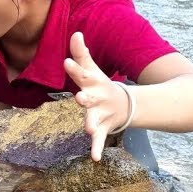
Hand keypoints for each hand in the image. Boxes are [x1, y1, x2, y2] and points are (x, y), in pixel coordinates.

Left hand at [63, 31, 130, 160]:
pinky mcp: (102, 128)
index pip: (82, 74)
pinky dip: (97, 149)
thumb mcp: (92, 70)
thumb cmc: (100, 86)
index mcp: (92, 83)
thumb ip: (81, 54)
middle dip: (85, 98)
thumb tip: (75, 33)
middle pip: (89, 98)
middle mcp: (97, 98)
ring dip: (91, 123)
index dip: (75, 68)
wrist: (126, 105)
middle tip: (79, 97)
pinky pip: (99, 140)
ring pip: (94, 119)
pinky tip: (94, 158)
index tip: (66, 62)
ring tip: (87, 129)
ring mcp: (101, 114)